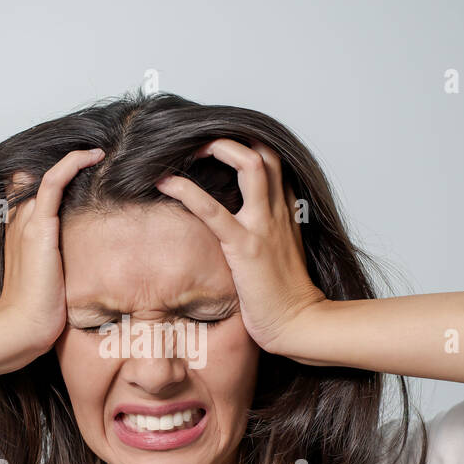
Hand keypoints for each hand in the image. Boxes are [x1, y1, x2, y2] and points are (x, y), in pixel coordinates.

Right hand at [0, 147, 104, 361]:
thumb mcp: (50, 282)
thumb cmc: (37, 313)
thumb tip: (76, 259)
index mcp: (19, 233)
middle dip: (69, 166)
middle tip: (100, 156)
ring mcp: (27, 222)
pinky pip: (54, 180)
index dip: (55, 177)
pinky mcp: (39, 227)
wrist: (20, 328)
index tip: (85, 170)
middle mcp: (19, 222)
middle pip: (38, 179)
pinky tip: (93, 155)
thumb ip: (58, 264)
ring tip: (100, 152)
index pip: (31, 191)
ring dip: (75, 160)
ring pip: (48, 175)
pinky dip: (73, 163)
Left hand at [154, 138, 326, 354]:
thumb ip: (267, 233)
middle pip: (265, 151)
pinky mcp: (245, 247)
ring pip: (250, 164)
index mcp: (286, 211)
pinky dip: (185, 190)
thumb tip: (241, 226)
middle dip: (231, 138)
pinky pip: (213, 209)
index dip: (244, 145)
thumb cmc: (285, 297)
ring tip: (185, 148)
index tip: (215, 147)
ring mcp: (263, 226)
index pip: (271, 161)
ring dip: (217, 148)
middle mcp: (279, 211)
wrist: (299, 324)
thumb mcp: (280, 254)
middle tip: (199, 144)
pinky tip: (165, 182)